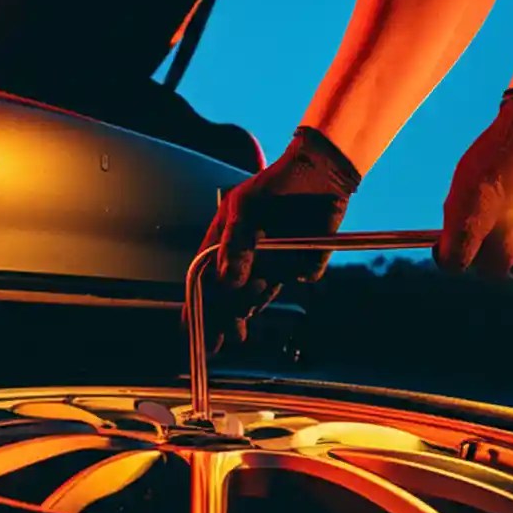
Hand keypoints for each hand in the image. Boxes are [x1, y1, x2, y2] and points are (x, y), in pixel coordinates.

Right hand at [196, 126, 358, 351]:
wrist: (321, 174)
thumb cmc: (275, 185)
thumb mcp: (245, 209)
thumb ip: (235, 245)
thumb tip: (227, 281)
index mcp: (224, 246)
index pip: (205, 282)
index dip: (197, 309)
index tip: (191, 333)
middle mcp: (248, 259)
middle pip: (230, 298)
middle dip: (225, 320)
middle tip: (226, 339)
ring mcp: (274, 264)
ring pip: (259, 296)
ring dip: (253, 301)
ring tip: (255, 290)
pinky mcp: (302, 265)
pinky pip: (294, 279)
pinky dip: (288, 277)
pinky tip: (282, 269)